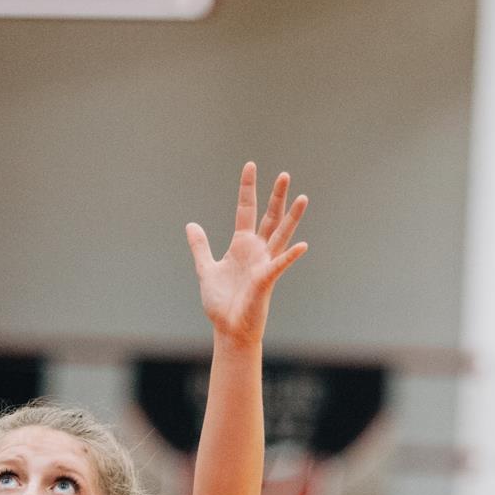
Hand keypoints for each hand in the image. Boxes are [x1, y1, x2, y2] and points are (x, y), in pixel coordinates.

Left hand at [185, 162, 308, 346]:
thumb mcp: (206, 269)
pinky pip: (280, 265)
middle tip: (284, 174)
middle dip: (276, 197)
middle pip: (269, 217)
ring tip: (302, 197)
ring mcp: (264, 264)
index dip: (247, 188)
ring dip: (291, 218)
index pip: (246, 209)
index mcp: (242, 245)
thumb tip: (191, 225)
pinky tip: (303, 245)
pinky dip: (290, 256)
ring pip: (281, 236)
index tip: (250, 165)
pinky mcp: (266, 280)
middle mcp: (256, 250)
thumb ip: (200, 247)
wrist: (228, 329)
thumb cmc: (221, 303)